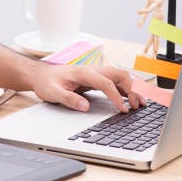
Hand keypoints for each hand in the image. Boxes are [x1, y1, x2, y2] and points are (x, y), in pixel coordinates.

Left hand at [28, 64, 145, 112]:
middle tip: (137, 105)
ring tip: (140, 103)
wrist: (41, 75)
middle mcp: (92, 70)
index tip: (123, 109)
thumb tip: (85, 106)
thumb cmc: (47, 83)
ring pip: (119, 76)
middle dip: (131, 88)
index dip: (116, 96)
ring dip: (132, 88)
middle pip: (118, 74)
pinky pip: (115, 82)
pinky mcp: (95, 79)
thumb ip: (68, 99)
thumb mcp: (52, 92)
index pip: (105, 83)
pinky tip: (131, 100)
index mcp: (83, 72)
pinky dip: (126, 89)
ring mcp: (95, 74)